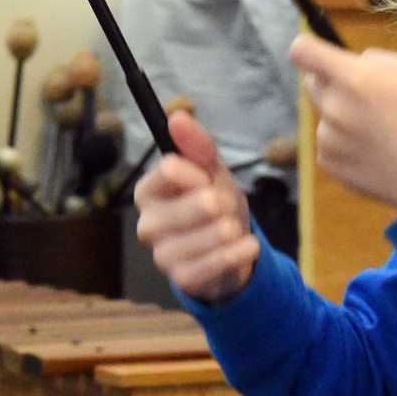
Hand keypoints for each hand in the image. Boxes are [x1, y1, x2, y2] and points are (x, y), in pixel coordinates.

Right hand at [132, 111, 259, 303]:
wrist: (232, 249)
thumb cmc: (216, 205)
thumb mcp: (211, 171)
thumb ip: (197, 145)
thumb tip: (177, 116)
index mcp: (149, 191)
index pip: (168, 171)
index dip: (195, 173)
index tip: (206, 178)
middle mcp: (148, 224)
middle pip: (186, 207)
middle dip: (215, 204)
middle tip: (223, 205)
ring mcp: (163, 254)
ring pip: (203, 237)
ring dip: (227, 230)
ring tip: (235, 227)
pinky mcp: (183, 279)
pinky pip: (211, 265)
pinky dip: (235, 254)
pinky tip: (247, 246)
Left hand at [293, 35, 396, 214]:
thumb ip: (378, 58)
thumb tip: (358, 61)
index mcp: (353, 79)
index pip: (303, 51)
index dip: (307, 48)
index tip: (317, 55)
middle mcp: (334, 107)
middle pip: (312, 82)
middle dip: (334, 84)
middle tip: (368, 99)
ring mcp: (329, 139)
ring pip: (325, 116)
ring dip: (344, 118)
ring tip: (382, 133)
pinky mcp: (330, 164)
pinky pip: (330, 144)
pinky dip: (347, 146)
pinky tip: (376, 152)